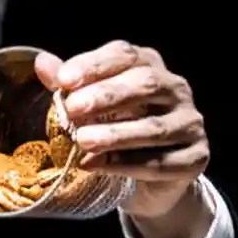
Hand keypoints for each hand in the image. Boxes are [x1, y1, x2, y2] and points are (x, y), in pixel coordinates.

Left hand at [36, 41, 212, 237]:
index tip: (63, 79)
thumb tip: (43, 64)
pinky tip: (97, 166)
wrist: (152, 182)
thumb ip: (71, 86)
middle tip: (73, 109)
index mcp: (150, 67)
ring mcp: (189, 124)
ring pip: (155, 127)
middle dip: (107, 96)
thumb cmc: (120, 132)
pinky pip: (161, 162)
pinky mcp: (195, 158)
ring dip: (116, 134)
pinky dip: (126, 166)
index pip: (125, 55)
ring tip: (83, 141)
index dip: (94, 65)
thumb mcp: (93, 108)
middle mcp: (176, 90)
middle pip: (146, 84)